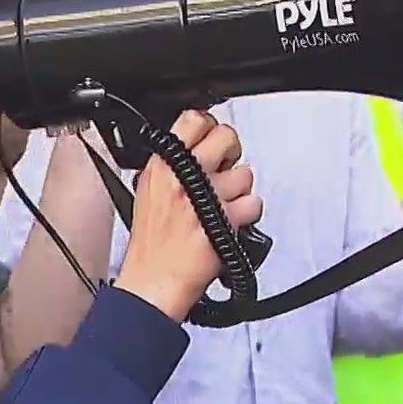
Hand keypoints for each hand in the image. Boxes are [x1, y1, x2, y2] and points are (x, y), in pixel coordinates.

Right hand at [116, 111, 262, 321]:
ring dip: (239, 191)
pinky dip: (248, 214)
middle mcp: (182, 177)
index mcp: (161, 166)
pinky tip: (231, 224)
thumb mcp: (148, 192)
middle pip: (226, 136)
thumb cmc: (151, 246)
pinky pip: (254, 203)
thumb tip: (196, 145)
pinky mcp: (224, 222)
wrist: (152, 284)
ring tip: (222, 208)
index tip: (212, 139)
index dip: (210, 128)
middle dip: (231, 152)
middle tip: (224, 169)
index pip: (193, 119)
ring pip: (245, 173)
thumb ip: (171, 166)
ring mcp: (204, 198)